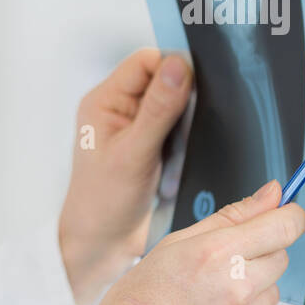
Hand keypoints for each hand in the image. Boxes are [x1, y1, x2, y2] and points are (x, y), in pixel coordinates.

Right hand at [47, 179, 304, 304]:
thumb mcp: (170, 248)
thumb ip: (228, 218)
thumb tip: (271, 195)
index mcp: (216, 254)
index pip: (286, 224)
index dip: (288, 215)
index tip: (282, 215)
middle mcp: (239, 288)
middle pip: (281, 257)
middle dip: (257, 255)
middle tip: (216, 272)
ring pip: (273, 293)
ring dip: (251, 292)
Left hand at [59, 49, 193, 304]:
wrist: (103, 243)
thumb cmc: (102, 202)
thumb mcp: (133, 154)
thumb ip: (158, 109)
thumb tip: (178, 66)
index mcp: (105, 102)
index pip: (146, 61)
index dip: (174, 66)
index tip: (201, 81)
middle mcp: (121, 109)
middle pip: (164, 78)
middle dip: (187, 93)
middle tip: (197, 119)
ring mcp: (138, 127)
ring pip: (177, 102)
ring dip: (190, 117)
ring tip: (187, 143)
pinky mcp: (154, 145)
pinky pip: (181, 126)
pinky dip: (191, 135)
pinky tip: (191, 152)